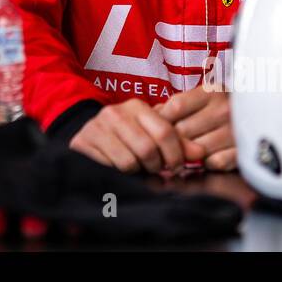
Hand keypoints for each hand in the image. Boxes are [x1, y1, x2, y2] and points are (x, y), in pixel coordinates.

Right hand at [69, 98, 204, 173]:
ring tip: (137, 169)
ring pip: (129, 161)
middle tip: (155, 170)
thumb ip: (177, 142)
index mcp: (137, 106)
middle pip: (147, 149)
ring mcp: (97, 127)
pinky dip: (118, 174)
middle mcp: (115, 113)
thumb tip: (199, 153)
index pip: (165, 132)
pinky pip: (109, 168)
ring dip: (137, 172)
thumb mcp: (151, 133)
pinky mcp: (83, 143)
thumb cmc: (127, 136)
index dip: (175, 155)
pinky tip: (119, 169)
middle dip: (155, 166)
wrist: (89, 135)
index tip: (176, 166)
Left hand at [156, 82, 236, 171]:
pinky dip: (208, 163)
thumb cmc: (222, 108)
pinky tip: (209, 156)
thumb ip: (177, 105)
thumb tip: (152, 116)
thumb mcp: (202, 98)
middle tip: (170, 144)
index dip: (162, 119)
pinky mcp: (243, 151)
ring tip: (189, 150)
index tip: (158, 127)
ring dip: (189, 153)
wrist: (261, 116)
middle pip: (183, 131)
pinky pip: (214, 163)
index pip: (175, 107)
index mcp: (212, 92)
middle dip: (173, 140)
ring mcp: (235, 131)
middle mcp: (225, 109)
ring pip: (196, 149)